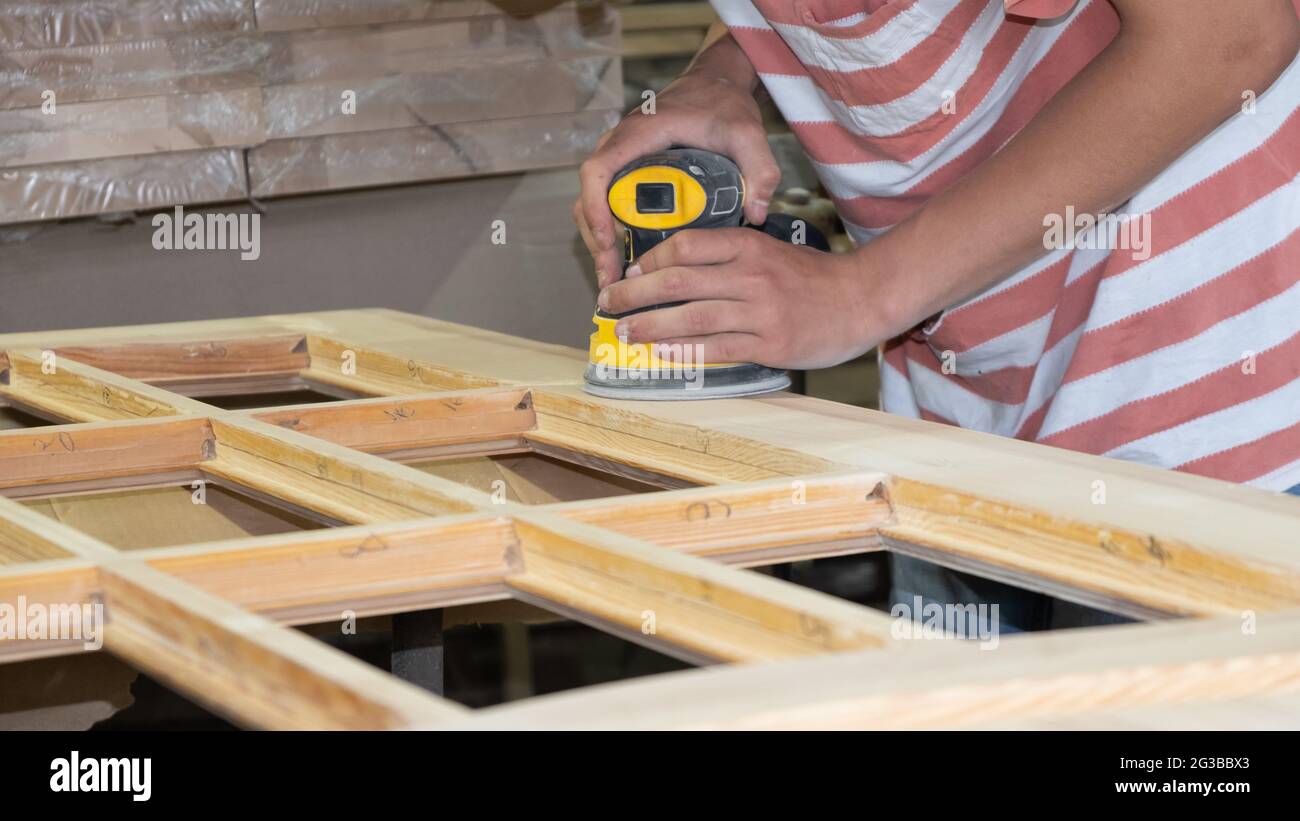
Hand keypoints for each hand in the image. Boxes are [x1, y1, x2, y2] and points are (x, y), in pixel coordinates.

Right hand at [574, 38, 779, 288]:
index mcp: (641, 134)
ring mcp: (620, 155)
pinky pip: (604, 199)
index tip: (607, 241)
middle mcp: (620, 143)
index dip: (594, 208)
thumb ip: (760, 170)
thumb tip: (755, 215)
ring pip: (591, 201)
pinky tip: (622, 258)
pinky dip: (607, 229)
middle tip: (610, 279)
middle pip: (588, 195)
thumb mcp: (749, 134)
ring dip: (597, 240)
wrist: (716, 82)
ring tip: (612, 278)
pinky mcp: (625, 166)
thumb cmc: (725, 104)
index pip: (598, 170)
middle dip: (595, 240)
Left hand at [596, 228, 880, 370]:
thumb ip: (729, 256)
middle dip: (634, 294)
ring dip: (649, 326)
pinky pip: (716, 348)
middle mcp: (749, 276)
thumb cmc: (811, 277)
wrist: (861, 299)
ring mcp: (759, 312)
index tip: (629, 272)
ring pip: (690, 318)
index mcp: (747, 246)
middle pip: (677, 282)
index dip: (649, 261)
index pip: (686, 246)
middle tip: (607, 303)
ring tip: (624, 333)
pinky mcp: (769, 344)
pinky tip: (661, 353)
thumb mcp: (769, 250)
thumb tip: (675, 269)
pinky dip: (683, 350)